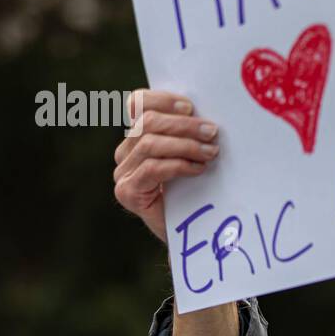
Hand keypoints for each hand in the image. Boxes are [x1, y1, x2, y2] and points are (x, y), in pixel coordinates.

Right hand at [113, 90, 218, 242]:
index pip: (138, 104)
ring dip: (185, 145)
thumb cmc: (195, 192)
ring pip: (149, 144)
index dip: (163, 100)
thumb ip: (189, 134)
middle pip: (146, 123)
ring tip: (211, 152)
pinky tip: (198, 169)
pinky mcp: (128, 193)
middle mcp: (124, 153)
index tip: (191, 107)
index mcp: (137, 136)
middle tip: (212, 132)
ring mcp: (122, 174)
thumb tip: (208, 114)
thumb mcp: (192, 155)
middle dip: (183, 125)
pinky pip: (152, 169)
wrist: (190, 235)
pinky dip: (178, 165)